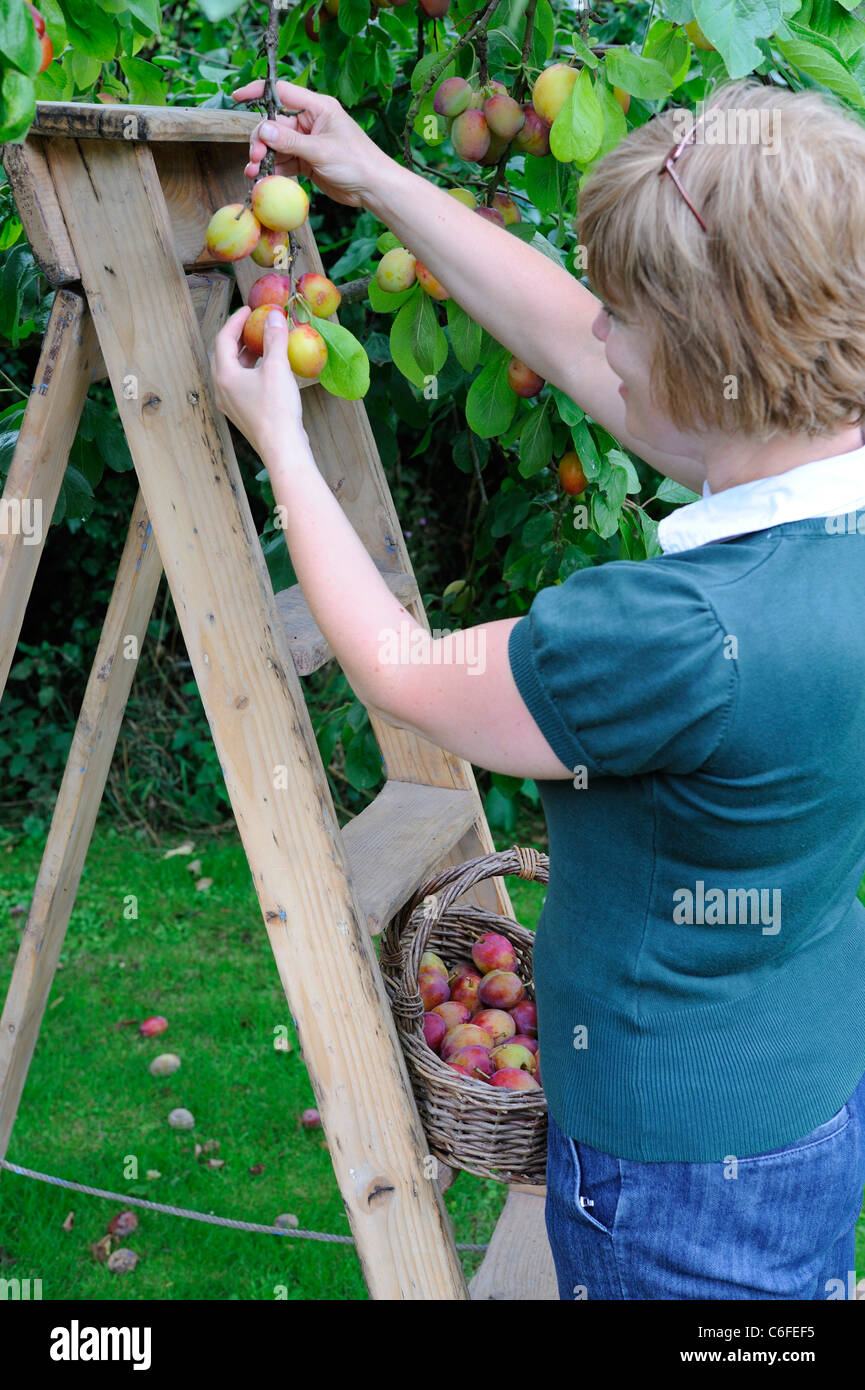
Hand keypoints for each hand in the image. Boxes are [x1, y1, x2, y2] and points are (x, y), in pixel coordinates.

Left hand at [210, 306, 306, 461]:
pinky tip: (267, 370)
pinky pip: (241, 385)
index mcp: (224, 375)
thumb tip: (274, 316)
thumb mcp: (277, 368)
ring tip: (261, 344)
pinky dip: (250, 371)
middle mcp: (222, 389)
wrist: (282, 449)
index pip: (224, 339)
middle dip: (237, 337)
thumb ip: (274, 340)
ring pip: (232, 371)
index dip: (235, 321)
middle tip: (252, 325)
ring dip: (245, 355)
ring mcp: (231, 404)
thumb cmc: (277, 409)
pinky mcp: (242, 414)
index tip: (249, 310)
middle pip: (223, 355)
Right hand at [231, 80, 392, 208]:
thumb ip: (291, 141)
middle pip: (275, 124)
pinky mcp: (307, 161)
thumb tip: (263, 130)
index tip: (238, 97)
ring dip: (264, 158)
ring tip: (254, 172)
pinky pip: (284, 162)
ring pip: (277, 145)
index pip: (282, 93)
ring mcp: (308, 142)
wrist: (373, 188)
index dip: (259, 93)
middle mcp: (310, 122)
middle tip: (255, 158)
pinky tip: (263, 179)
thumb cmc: (356, 162)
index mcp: (317, 108)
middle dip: (261, 140)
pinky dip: (274, 170)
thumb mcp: (321, 151)